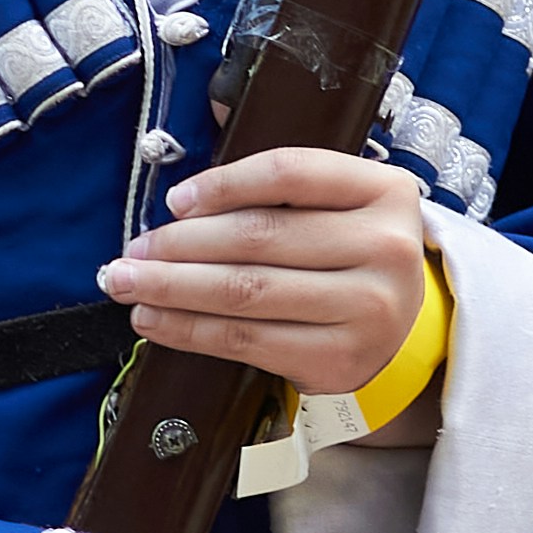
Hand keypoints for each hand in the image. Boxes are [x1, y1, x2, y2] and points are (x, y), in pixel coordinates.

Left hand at [96, 144, 426, 394]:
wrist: (404, 332)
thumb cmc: (352, 255)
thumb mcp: (339, 204)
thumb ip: (278, 186)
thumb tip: (181, 198)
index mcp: (385, 191)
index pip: (290, 173)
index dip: (223, 184)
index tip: (175, 201)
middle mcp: (384, 247)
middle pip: (259, 237)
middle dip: (180, 244)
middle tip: (132, 250)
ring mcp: (366, 308)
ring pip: (245, 292)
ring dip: (172, 288)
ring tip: (128, 283)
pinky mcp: (338, 359)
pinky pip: (245, 340)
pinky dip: (189, 330)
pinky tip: (155, 320)